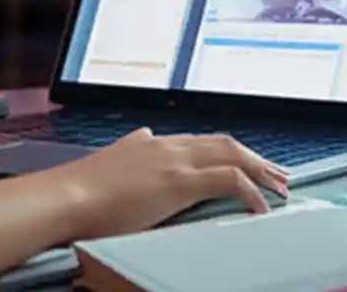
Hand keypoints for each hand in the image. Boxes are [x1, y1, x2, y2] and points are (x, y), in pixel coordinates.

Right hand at [45, 128, 289, 240]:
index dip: (227, 152)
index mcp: (149, 143)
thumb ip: (129, 151)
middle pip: (223, 143)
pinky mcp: (180, 182)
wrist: (67, 197)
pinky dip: (251, 192)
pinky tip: (261, 207)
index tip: (244, 164)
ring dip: (260, 170)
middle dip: (254, 158)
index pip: (200, 141)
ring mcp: (174, 161)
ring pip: (232, 154)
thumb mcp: (110, 163)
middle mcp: (166, 145)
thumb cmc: (80, 192)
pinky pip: (229, 180)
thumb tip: (141, 139)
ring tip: (279, 188)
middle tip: (277, 175)